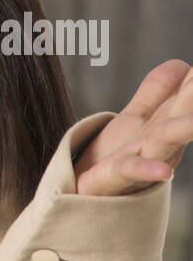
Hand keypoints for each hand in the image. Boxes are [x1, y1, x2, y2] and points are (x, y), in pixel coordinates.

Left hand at [73, 59, 191, 195]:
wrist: (79, 196)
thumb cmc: (113, 158)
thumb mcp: (138, 118)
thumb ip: (157, 92)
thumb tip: (182, 64)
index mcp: (165, 125)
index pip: (190, 94)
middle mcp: (159, 144)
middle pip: (185, 114)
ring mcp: (139, 161)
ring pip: (166, 140)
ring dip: (186, 129)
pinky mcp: (112, 177)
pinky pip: (130, 171)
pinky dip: (147, 169)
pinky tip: (165, 171)